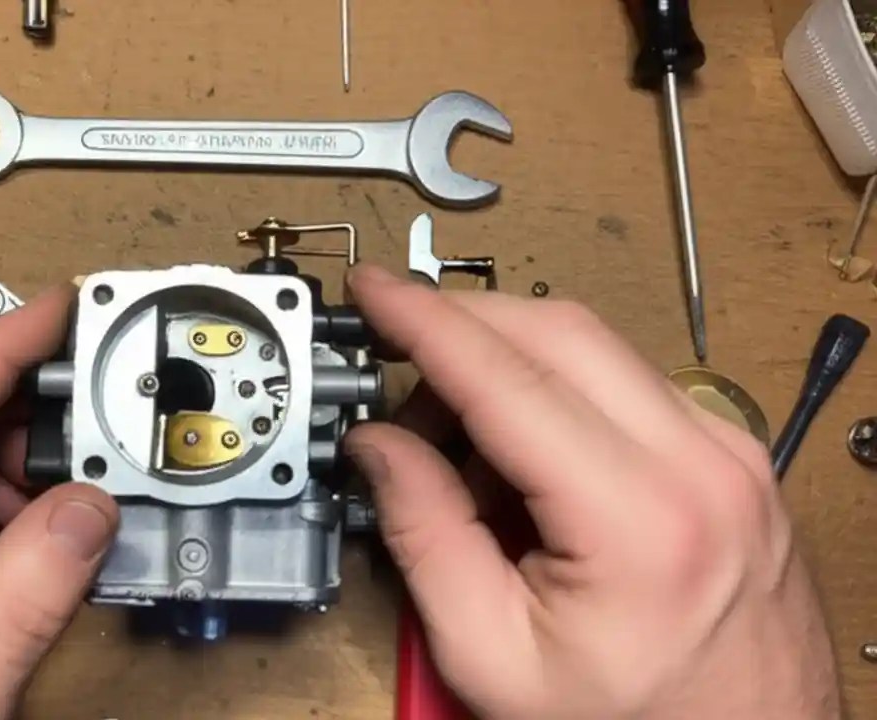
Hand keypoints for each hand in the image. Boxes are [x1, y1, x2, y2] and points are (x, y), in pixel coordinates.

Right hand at [344, 265, 839, 719]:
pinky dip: (555, 394)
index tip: (375, 290)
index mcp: (641, 518)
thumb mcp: (494, 656)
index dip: (426, 321)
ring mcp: (726, 449)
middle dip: (462, 327)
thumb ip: (425, 537)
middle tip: (396, 367)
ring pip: (592, 347)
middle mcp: (702, 462)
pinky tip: (520, 460)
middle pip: (557, 331)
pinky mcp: (728, 452)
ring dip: (506, 365)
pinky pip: (624, 383)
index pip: (508, 377)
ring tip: (456, 446)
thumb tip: (381, 446)